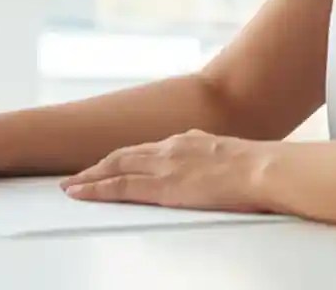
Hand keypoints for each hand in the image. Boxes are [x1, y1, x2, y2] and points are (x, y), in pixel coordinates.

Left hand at [59, 130, 271, 213]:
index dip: (122, 158)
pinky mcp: (162, 186)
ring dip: (90, 177)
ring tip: (70, 186)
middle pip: (123, 156)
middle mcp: (169, 148)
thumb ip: (210, 156)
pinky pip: (120, 187)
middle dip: (98, 166)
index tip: (107, 165)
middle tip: (77, 176)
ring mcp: (163, 166)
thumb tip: (208, 162)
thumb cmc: (258, 168)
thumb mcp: (229, 154)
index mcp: (186, 142)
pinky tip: (80, 192)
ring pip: (114, 168)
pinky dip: (96, 189)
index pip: (144, 150)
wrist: (265, 169)